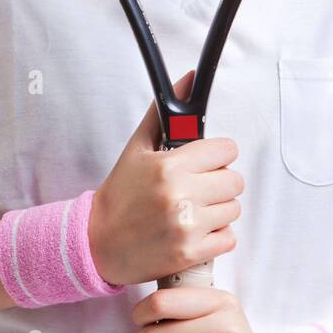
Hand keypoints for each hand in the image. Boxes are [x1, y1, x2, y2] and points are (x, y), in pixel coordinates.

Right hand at [87, 70, 243, 287]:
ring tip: (193, 210)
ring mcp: (187, 226)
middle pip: (234, 180)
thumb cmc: (120, 196)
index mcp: (170, 166)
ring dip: (218, 210)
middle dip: (218, 182)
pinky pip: (229, 238)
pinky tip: (194, 230)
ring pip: (234, 209)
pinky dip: (216, 236)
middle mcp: (181, 195)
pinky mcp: (191, 253)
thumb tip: (187, 79)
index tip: (204, 162)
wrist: (97, 244)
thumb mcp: (137, 149)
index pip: (227, 150)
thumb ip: (163, 114)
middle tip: (197, 188)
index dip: (216, 155)